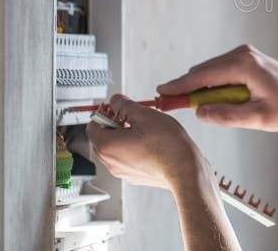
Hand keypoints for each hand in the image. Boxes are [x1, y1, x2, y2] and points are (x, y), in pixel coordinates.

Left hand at [86, 94, 205, 189]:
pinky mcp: (136, 175)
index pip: (92, 125)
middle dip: (115, 123)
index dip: (104, 112)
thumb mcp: (145, 115)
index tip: (116, 107)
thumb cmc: (167, 146)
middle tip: (132, 115)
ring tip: (145, 128)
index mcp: (107, 146)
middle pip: (103, 137)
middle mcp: (111, 162)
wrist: (185, 170)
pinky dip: (135, 147)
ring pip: (117, 148)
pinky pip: (129, 158)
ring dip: (126, 135)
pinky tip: (152, 141)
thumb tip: (116, 101)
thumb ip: (125, 106)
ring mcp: (123, 171)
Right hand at [157, 44, 277, 131]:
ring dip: (206, 90)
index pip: (202, 76)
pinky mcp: (245, 58)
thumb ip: (227, 116)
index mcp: (244, 65)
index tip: (160, 93)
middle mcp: (242, 54)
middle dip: (190, 90)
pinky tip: (231, 101)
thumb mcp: (258, 118)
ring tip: (225, 109)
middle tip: (181, 109)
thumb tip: (199, 112)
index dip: (179, 86)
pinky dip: (216, 86)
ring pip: (210, 72)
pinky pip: (220, 71)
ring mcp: (244, 54)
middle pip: (203, 72)